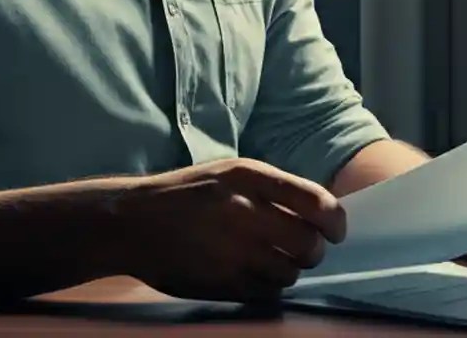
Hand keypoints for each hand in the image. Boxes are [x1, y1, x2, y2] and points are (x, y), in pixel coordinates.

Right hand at [110, 158, 345, 302]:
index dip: (335, 222)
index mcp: (248, 177)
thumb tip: (322, 212)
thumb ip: (273, 189)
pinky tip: (255, 274)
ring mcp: (230, 250)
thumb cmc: (188, 194)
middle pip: (309, 244)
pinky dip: (268, 287)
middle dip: (314, 251)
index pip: (317, 203)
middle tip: (306, 250)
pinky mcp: (219, 281)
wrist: (130, 223)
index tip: (336, 231)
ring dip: (291, 270)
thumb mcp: (230, 172)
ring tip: (275, 261)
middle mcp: (243, 212)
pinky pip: (265, 293)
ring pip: (290, 273)